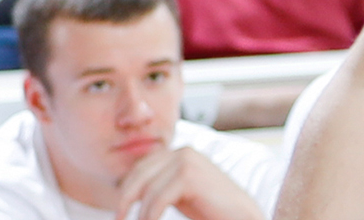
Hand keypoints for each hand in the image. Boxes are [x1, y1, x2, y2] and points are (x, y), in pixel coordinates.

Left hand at [113, 146, 264, 219]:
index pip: (141, 167)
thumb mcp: (180, 193)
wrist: (242, 215)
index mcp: (181, 152)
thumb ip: (161, 185)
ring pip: (147, 189)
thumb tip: (128, 193)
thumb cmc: (212, 208)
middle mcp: (183, 151)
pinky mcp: (189, 175)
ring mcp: (187, 160)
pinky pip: (157, 199)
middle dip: (125, 200)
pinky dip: (150, 217)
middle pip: (138, 174)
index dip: (127, 189)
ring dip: (140, 214)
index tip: (120, 213)